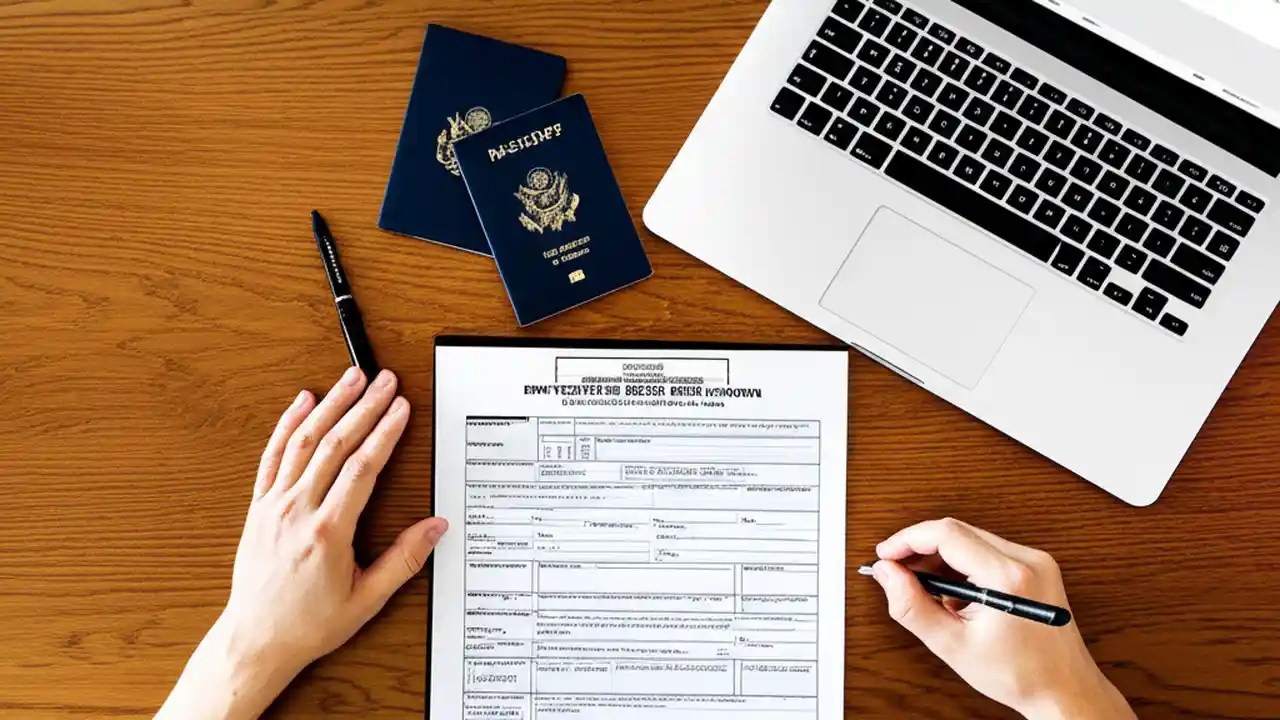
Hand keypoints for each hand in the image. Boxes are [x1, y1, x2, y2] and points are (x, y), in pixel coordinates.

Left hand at [157, 367, 448, 719]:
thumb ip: (404, 560)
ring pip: (303, 442)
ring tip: (350, 379)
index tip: (400, 408)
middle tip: (384, 381)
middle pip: (335, 445)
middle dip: (364, 407)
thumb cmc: (309, 624)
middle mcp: (296, 512)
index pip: (362, 468)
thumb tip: (435, 527)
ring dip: (329, 405)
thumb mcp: (367, 599)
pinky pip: (272, 456)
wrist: (256, 639)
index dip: (384, 433)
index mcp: (327, 533)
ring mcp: (273, 506)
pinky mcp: (258, 507)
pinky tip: (301, 402)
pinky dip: (287, 425)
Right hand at [871, 518, 1133, 719]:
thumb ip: (912, 607)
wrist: (1064, 690)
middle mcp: (1027, 560)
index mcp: (1009, 577)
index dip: (907, 540)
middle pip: (957, 532)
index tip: (886, 555)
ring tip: (931, 596)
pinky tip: (957, 597)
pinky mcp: (1035, 566)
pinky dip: (963, 567)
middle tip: (899, 575)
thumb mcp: (954, 645)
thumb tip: (888, 575)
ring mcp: (1035, 561)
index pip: (946, 534)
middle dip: (921, 550)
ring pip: (970, 540)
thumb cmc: (1022, 675)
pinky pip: (987, 551)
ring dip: (942, 560)